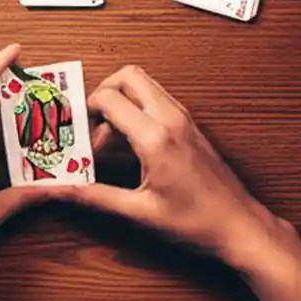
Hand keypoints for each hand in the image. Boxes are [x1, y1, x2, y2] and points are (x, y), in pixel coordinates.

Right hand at [58, 66, 290, 262]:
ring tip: (107, 139)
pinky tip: (129, 143)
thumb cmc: (197, 221)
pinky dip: (137, 109)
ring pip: (144, 84)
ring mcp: (184, 118)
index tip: (74, 133)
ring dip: (120, 101)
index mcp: (156, 137)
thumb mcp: (139, 211)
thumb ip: (95, 196)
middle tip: (89, 125)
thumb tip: (61, 190)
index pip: (109, 99)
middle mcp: (171, 118)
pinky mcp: (190, 125)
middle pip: (128, 76)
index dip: (84, 112)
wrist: (238, 225)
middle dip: (102, 93)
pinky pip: (157, 100)